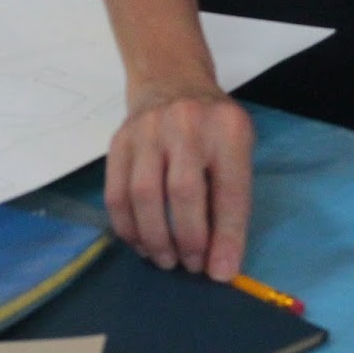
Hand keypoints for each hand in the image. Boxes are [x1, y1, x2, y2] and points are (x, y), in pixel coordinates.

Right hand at [106, 82, 253, 279]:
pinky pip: (115, 193)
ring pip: (143, 195)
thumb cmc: (212, 126)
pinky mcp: (118, 142)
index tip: (221, 272)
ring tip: (167, 261)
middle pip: (182, 192)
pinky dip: (127, 227)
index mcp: (227, 128)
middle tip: (192, 266)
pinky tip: (141, 244)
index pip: (229, 189)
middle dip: (188, 239)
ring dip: (155, 238)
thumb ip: (232, 197)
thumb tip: (221, 261)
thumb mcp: (238, 148)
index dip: (226, 236)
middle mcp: (186, 124)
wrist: (170, 80)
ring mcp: (146, 130)